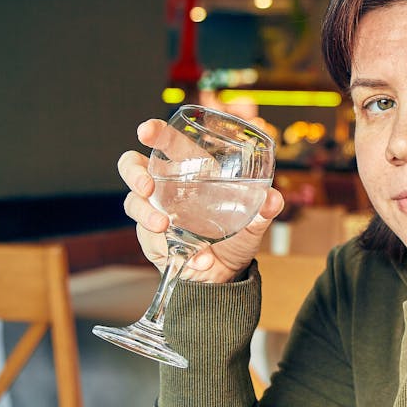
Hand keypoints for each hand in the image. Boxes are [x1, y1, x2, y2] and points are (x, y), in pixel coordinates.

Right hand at [117, 119, 284, 282]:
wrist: (225, 276)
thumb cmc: (235, 239)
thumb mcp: (253, 224)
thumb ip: (263, 211)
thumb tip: (273, 198)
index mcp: (192, 171)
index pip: (168, 144)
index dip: (155, 133)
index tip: (147, 130)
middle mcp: (168, 187)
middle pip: (133, 166)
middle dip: (134, 173)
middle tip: (147, 187)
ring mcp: (155, 212)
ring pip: (134, 203)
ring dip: (146, 214)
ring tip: (164, 226)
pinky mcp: (152, 239)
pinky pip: (151, 240)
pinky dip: (175, 250)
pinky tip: (201, 260)